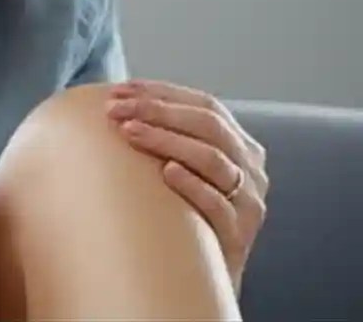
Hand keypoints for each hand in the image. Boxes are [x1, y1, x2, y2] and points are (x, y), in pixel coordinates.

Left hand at [106, 79, 268, 293]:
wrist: (204, 277)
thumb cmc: (184, 216)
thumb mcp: (184, 170)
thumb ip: (169, 139)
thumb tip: (114, 104)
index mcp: (240, 146)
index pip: (206, 105)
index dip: (163, 93)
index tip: (120, 89)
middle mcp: (251, 170)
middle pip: (209, 126)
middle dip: (159, 111)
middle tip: (116, 110)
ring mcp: (249, 203)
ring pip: (213, 159)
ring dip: (167, 140)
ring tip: (129, 132)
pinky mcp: (240, 235)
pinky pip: (218, 204)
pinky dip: (192, 184)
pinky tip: (166, 173)